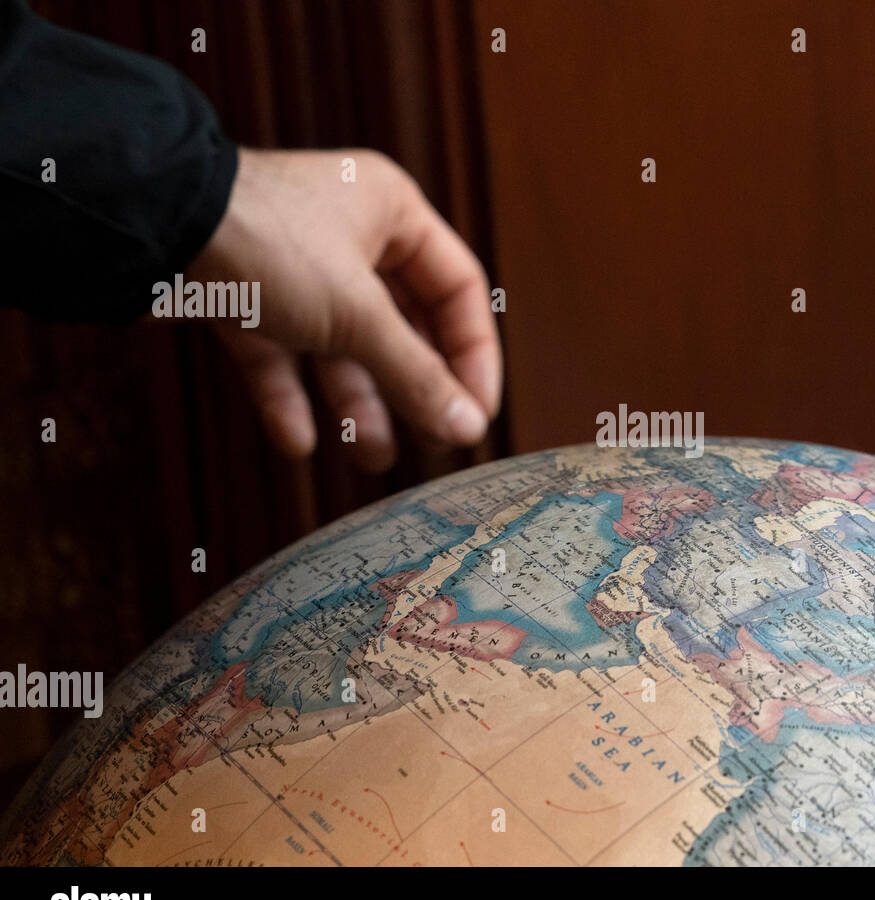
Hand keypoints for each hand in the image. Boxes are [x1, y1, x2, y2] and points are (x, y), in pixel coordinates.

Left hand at [186, 147, 500, 471]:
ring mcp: (295, 267)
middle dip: (412, 389)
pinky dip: (291, 399)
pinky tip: (298, 443)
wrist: (146, 226)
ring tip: (371, 460)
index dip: (474, 355)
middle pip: (402, 326)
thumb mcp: (357, 315)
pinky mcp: (243, 296)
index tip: (476, 414)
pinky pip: (281, 355)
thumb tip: (468, 428)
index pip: (458, 290)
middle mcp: (350, 235)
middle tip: (432, 444)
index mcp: (392, 213)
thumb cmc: (265, 243)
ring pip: (342, 347)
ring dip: (356, 405)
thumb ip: (415, 375)